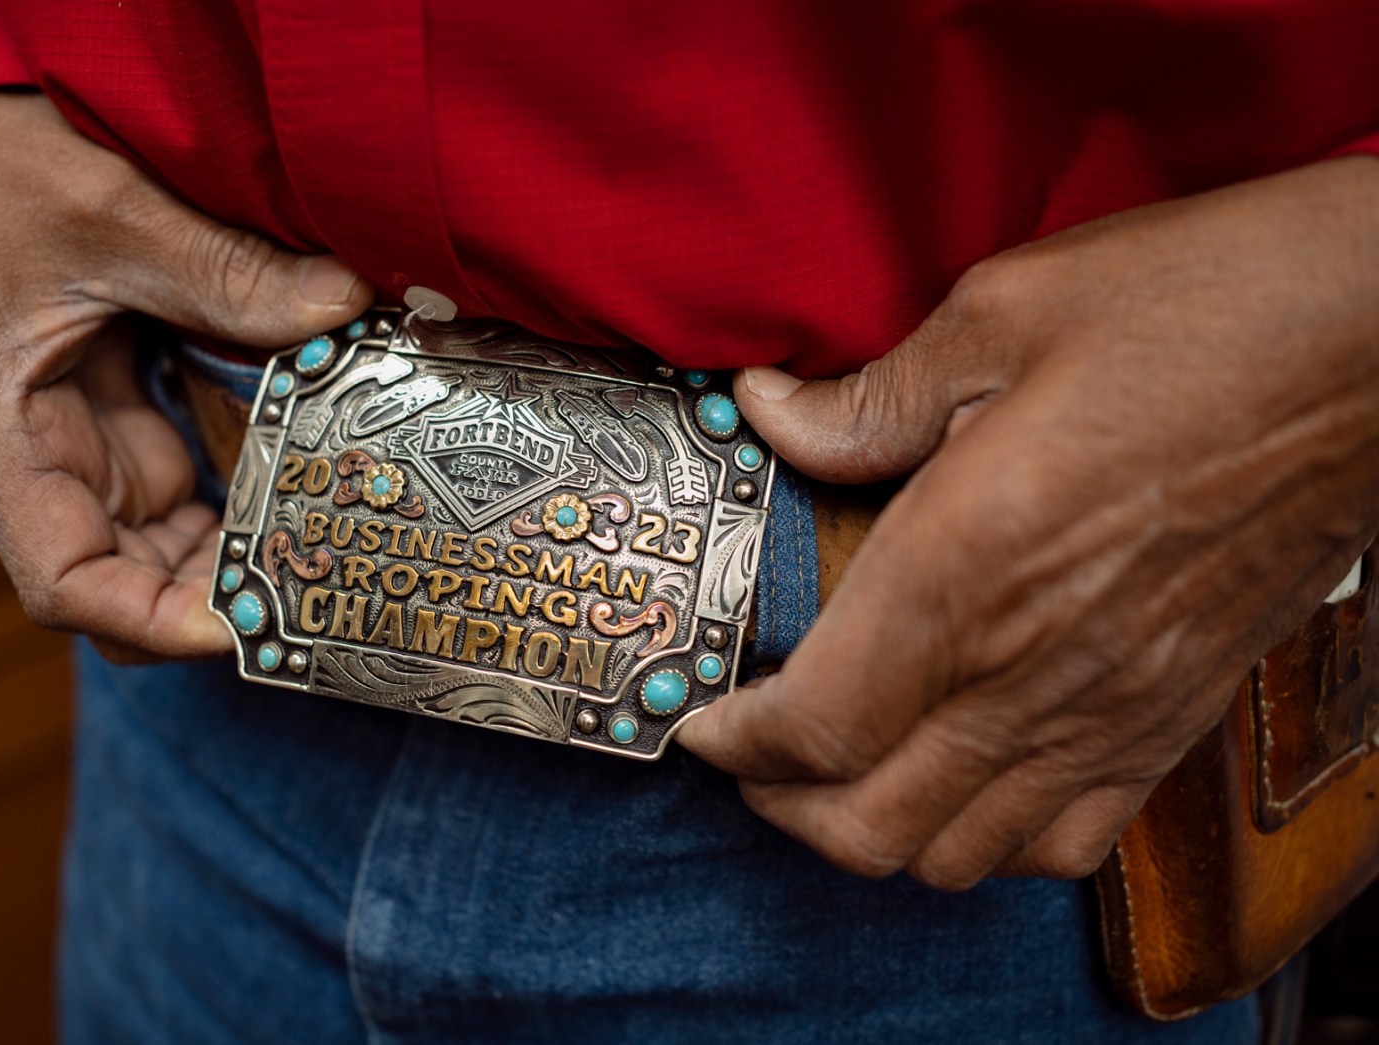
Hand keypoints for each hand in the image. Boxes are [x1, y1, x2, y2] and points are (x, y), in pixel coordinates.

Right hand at [0, 93, 372, 659]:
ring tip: (324, 553)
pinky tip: (303, 498)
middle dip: (213, 602)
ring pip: (157, 554)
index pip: (63, 583)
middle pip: (120, 586)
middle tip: (317, 592)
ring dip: (234, 562)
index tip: (247, 622)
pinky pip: (180, 498)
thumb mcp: (113, 210)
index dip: (154, 619)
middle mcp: (36, 464)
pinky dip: (238, 507)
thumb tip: (341, 305)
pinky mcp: (117, 429)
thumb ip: (224, 270)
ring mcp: (80, 453)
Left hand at [678, 156, 1378, 888]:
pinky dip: (988, 843)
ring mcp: (1111, 707)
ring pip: (958, 856)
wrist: (1375, 340)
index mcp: (967, 564)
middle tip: (746, 754)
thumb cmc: (1197, 310)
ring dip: (872, 834)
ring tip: (837, 775)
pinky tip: (959, 783)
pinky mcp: (1173, 718)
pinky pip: (1066, 844)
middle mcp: (1032, 665)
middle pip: (867, 825)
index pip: (815, 723)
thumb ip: (869, 397)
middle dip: (780, 805)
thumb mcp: (1002, 314)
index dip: (732, 741)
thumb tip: (767, 409)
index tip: (696, 720)